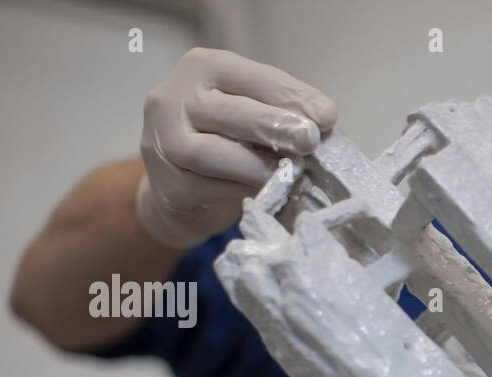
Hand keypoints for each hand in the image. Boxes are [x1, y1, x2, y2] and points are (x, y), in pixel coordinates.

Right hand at [136, 47, 337, 248]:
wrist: (178, 185)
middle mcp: (175, 97)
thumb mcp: (250, 115)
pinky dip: (243, 191)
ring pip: (212, 152)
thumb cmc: (223, 141)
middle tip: (310, 140)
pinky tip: (268, 194)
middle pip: (231, 111)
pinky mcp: (168, 183)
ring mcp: (164, 141)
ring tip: (290, 174)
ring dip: (257, 165)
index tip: (327, 116)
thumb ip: (279, 112)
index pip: (253, 77)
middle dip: (276, 126)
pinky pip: (208, 188)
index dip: (292, 97)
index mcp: (203, 68)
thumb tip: (324, 120)